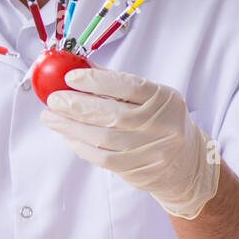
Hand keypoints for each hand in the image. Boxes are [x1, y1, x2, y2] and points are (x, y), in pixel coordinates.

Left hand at [39, 67, 219, 218]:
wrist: (187, 161)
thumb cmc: (162, 121)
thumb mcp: (151, 97)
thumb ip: (117, 84)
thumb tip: (80, 68)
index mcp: (164, 100)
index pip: (128, 86)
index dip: (96, 82)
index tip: (70, 78)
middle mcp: (160, 125)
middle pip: (112, 115)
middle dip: (76, 106)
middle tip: (53, 100)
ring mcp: (150, 150)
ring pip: (103, 138)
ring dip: (71, 127)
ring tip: (51, 118)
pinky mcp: (138, 169)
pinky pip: (102, 158)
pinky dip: (81, 146)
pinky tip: (67, 136)